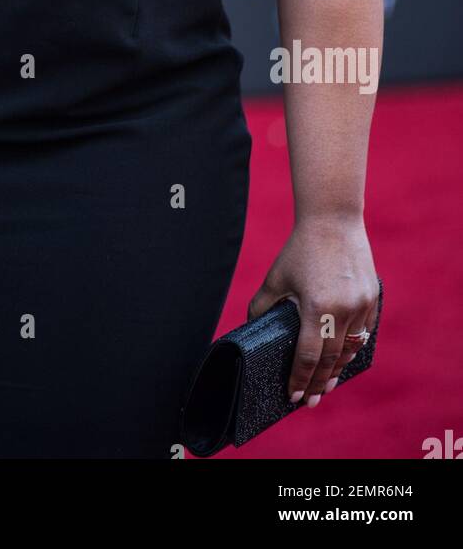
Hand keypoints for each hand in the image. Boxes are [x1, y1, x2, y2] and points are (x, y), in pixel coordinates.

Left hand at [246, 215, 379, 407]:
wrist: (334, 220)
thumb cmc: (301, 248)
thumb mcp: (277, 277)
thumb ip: (262, 304)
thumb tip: (249, 325)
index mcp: (316, 307)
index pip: (308, 355)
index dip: (301, 378)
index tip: (295, 396)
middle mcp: (342, 310)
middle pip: (331, 359)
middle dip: (320, 383)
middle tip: (311, 401)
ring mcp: (361, 304)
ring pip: (350, 348)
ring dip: (338, 369)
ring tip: (326, 385)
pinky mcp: (372, 298)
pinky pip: (364, 331)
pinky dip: (352, 346)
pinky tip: (343, 356)